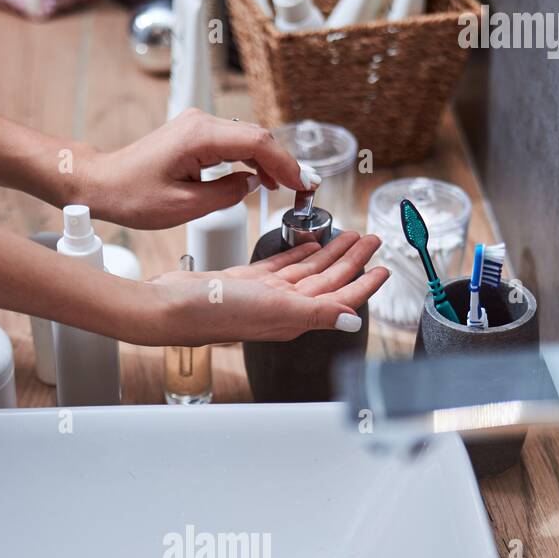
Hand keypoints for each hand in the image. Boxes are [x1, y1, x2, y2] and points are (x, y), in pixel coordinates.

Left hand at [81, 108, 312, 229]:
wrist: (103, 183)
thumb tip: (252, 184)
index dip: (285, 163)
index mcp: (199, 137)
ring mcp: (197, 126)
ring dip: (268, 161)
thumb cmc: (132, 196)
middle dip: (283, 162)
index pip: (256, 142)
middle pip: (256, 136)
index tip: (302, 184)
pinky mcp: (193, 135)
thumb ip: (226, 194)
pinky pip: (232, 143)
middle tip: (303, 188)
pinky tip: (260, 179)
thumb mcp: (184, 207)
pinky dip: (251, 159)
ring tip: (285, 187)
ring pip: (246, 138)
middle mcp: (200, 123)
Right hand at [149, 232, 388, 344]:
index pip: (341, 298)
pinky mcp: (247, 282)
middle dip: (352, 260)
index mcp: (296, 316)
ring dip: (330, 253)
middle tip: (372, 239)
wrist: (173, 307)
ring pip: (307, 271)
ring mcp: (266, 295)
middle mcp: (285, 307)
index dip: (365, 283)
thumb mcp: (276, 309)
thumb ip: (319, 313)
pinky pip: (282, 266)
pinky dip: (298, 254)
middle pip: (329, 281)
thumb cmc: (218, 311)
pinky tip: (310, 244)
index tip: (385, 267)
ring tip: (349, 235)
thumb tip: (354, 321)